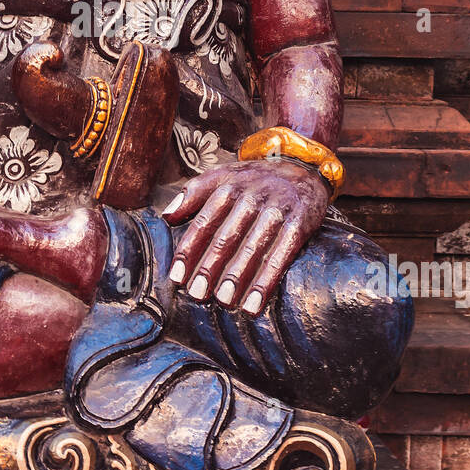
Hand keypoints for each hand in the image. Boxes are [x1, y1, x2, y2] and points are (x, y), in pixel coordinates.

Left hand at [161, 157, 329, 316]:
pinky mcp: (300, 224)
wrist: (303, 166)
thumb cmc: (255, 180)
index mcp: (228, 187)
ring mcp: (277, 211)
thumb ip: (192, 193)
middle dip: (210, 268)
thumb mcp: (223, 175)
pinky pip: (281, 257)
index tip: (177, 277)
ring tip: (223, 302)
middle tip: (197, 294)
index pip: (204, 222)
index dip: (189, 250)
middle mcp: (252, 198)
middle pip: (226, 237)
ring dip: (236, 277)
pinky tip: (253, 304)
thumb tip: (166, 217)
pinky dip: (266, 282)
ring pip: (253, 248)